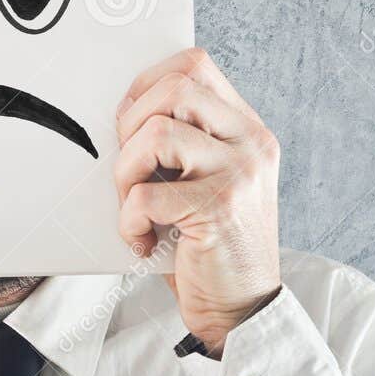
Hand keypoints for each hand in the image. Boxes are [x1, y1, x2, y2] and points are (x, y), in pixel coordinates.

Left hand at [114, 48, 281, 355]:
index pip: (195, 65)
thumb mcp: (208, 181)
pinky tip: (142, 239)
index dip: (147, 84)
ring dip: (126, 173)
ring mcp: (238, 174)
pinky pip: (146, 195)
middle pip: (175, 87)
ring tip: (134, 206)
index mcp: (247, 130)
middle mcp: (250, 144)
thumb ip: (184, 143)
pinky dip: (129, 221)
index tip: (128, 120)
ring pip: (156, 134)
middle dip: (132, 125)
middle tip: (129, 168)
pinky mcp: (219, 210)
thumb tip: (124, 113)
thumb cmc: (212, 246)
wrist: (243, 309)